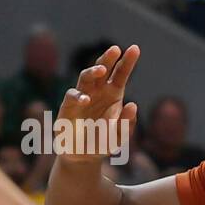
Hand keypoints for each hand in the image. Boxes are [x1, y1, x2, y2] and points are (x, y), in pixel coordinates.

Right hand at [56, 45, 139, 162]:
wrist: (83, 156)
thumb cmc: (103, 143)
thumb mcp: (120, 136)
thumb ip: (127, 123)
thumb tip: (132, 105)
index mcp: (113, 95)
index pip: (120, 74)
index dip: (127, 62)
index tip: (135, 48)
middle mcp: (97, 92)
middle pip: (103, 70)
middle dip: (109, 58)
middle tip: (116, 49)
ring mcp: (82, 97)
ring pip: (86, 78)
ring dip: (92, 71)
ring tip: (101, 70)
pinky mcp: (68, 108)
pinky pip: (72, 97)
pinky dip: (78, 96)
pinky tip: (86, 99)